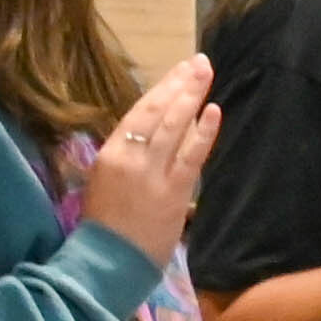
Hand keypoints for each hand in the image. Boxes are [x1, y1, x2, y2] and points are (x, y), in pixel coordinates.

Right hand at [77, 56, 220, 260]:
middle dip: (181, 84)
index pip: (139, 112)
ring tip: (206, 74)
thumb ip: (129, 155)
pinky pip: (192, 155)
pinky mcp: (174, 190)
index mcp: (110, 152)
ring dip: (192, 98)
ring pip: (175, 127)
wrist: (110, 259)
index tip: (178, 71)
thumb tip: (154, 132)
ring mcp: (153, 172)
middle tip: (199, 62)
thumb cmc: (106, 223)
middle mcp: (131, 155)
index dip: (161, 89)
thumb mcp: (106, 180)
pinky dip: (204, 132)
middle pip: (159, 112)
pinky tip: (214, 111)